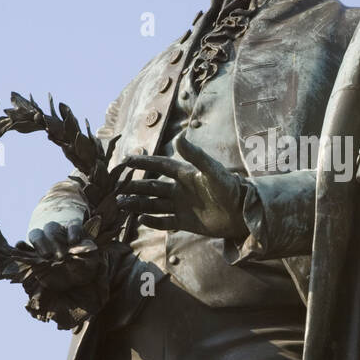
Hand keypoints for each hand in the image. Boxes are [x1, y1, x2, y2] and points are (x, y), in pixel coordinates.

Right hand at [24, 218, 103, 295]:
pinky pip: (24, 247)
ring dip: (39, 242)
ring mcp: (44, 244)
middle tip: (60, 256)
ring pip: (37, 234)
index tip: (74, 241)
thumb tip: (73, 260)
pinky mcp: (33, 255)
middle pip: (52, 228)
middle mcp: (57, 236)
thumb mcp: (87, 268)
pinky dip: (21, 247)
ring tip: (46, 256)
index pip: (73, 226)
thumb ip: (81, 264)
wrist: (71, 281)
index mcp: (74, 235)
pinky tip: (20, 247)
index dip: (73, 231)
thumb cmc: (83, 270)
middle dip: (54, 240)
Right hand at [119, 133, 247, 238]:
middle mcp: (181, 189)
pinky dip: (152, 221)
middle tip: (116, 189)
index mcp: (186, 174)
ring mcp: (182, 206)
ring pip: (154, 204)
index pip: (160, 166)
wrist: (244, 213)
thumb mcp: (212, 171)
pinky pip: (164, 221)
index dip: (144, 162)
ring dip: (138, 204)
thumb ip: (195, 155)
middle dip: (135, 187)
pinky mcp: (185, 222)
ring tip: (121, 205)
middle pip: (152, 187)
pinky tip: (140, 220)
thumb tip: (178, 137)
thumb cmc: (230, 188)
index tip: (126, 160)